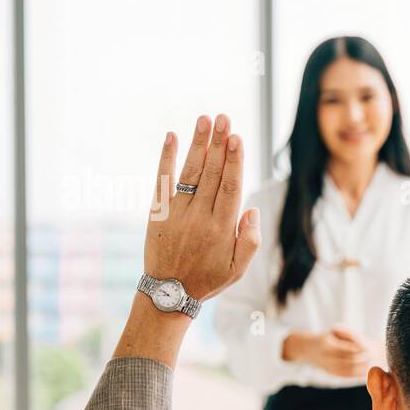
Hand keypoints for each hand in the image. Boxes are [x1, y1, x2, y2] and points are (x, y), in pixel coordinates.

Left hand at [146, 114, 260, 301]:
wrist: (168, 292)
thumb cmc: (208, 279)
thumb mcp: (239, 269)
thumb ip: (250, 240)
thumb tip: (251, 209)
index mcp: (222, 228)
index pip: (230, 186)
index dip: (234, 161)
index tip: (237, 138)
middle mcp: (200, 216)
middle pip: (212, 173)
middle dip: (219, 143)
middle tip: (224, 117)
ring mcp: (178, 212)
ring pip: (190, 171)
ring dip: (198, 143)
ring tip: (205, 119)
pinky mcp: (158, 211)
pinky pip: (162, 180)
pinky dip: (166, 157)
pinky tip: (171, 136)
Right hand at [283, 326, 379, 376]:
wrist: (308, 349)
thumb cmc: (326, 337)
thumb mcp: (334, 331)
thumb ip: (347, 334)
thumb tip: (362, 342)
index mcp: (328, 344)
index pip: (348, 348)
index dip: (361, 349)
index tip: (370, 347)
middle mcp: (327, 357)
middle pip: (350, 360)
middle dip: (363, 359)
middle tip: (375, 357)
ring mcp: (328, 366)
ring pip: (348, 369)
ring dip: (362, 367)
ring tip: (373, 364)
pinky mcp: (331, 372)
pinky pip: (345, 375)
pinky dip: (356, 374)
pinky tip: (366, 372)